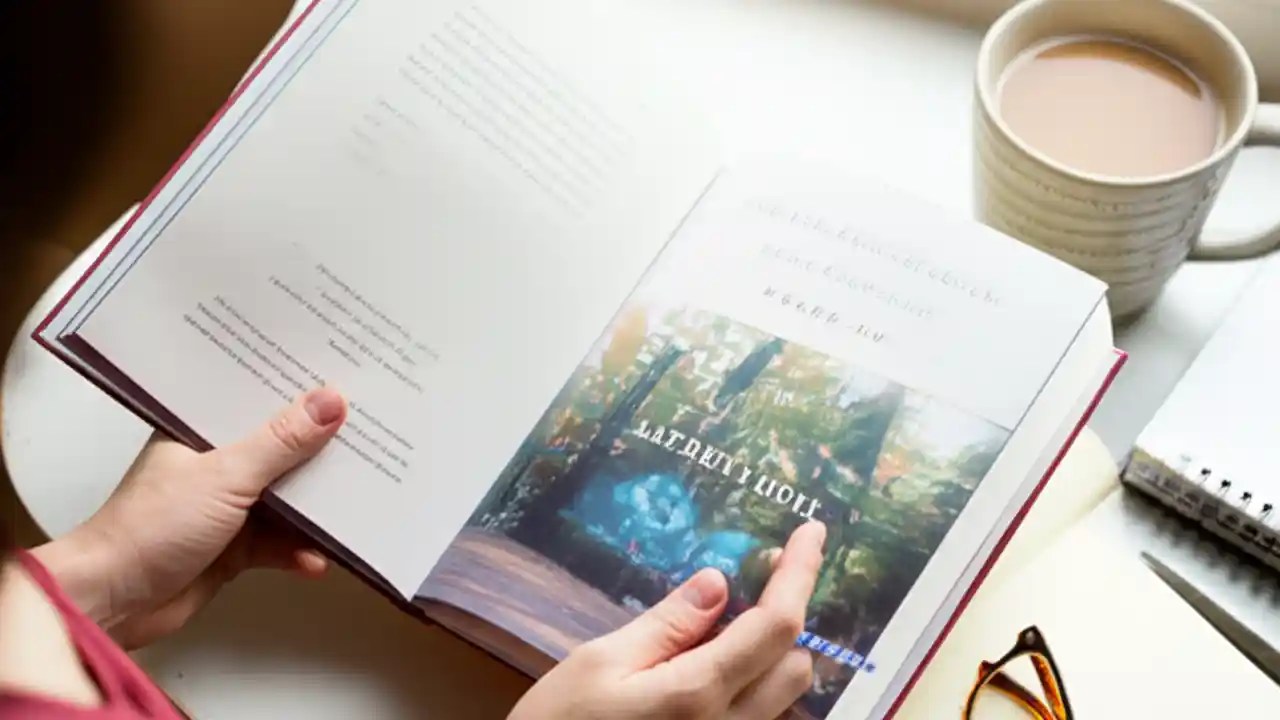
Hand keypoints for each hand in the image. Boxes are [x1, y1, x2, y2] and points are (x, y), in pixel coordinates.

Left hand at [33, 387, 346, 647]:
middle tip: (373, 436)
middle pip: (281, 448)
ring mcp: (226, 507)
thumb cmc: (155, 525)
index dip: (299, 389)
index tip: (346, 377)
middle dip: (321, 449)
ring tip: (361, 500)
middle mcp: (216, 463)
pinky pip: (280, 543)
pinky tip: (319, 560)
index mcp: (201, 430)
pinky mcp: (234, 548)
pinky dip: (299, 551)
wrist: (114, 601)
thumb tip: (334, 400)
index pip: (257, 398)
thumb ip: (282, 441)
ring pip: (287, 498)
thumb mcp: (226, 475)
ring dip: (317, 507)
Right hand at [509, 521, 825, 719]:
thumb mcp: (600, 662)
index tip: (812, 532)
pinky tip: (705, 673)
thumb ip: (668, 624)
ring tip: (712, 635)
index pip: (776, 625)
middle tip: (741, 589)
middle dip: (782, 620)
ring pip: (782, 698)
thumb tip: (719, 583)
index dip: (801, 573)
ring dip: (767, 658)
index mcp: (697, 695)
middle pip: (795, 665)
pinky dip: (750, 689)